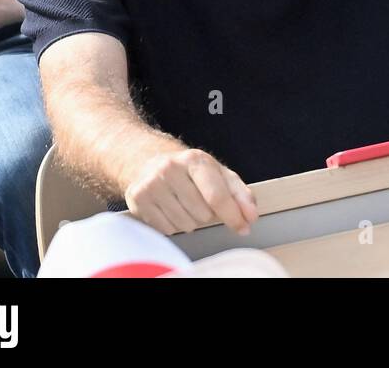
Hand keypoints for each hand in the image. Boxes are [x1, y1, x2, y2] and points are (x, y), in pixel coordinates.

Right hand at [123, 148, 257, 236]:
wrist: (149, 161)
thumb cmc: (191, 171)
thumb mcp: (218, 173)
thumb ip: (240, 194)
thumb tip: (251, 216)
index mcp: (195, 160)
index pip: (217, 196)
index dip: (233, 216)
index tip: (244, 228)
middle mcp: (170, 169)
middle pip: (202, 214)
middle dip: (207, 214)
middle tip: (200, 201)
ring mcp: (152, 184)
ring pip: (185, 224)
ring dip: (191, 221)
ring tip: (184, 204)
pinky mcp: (137, 199)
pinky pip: (167, 229)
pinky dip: (173, 225)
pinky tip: (170, 209)